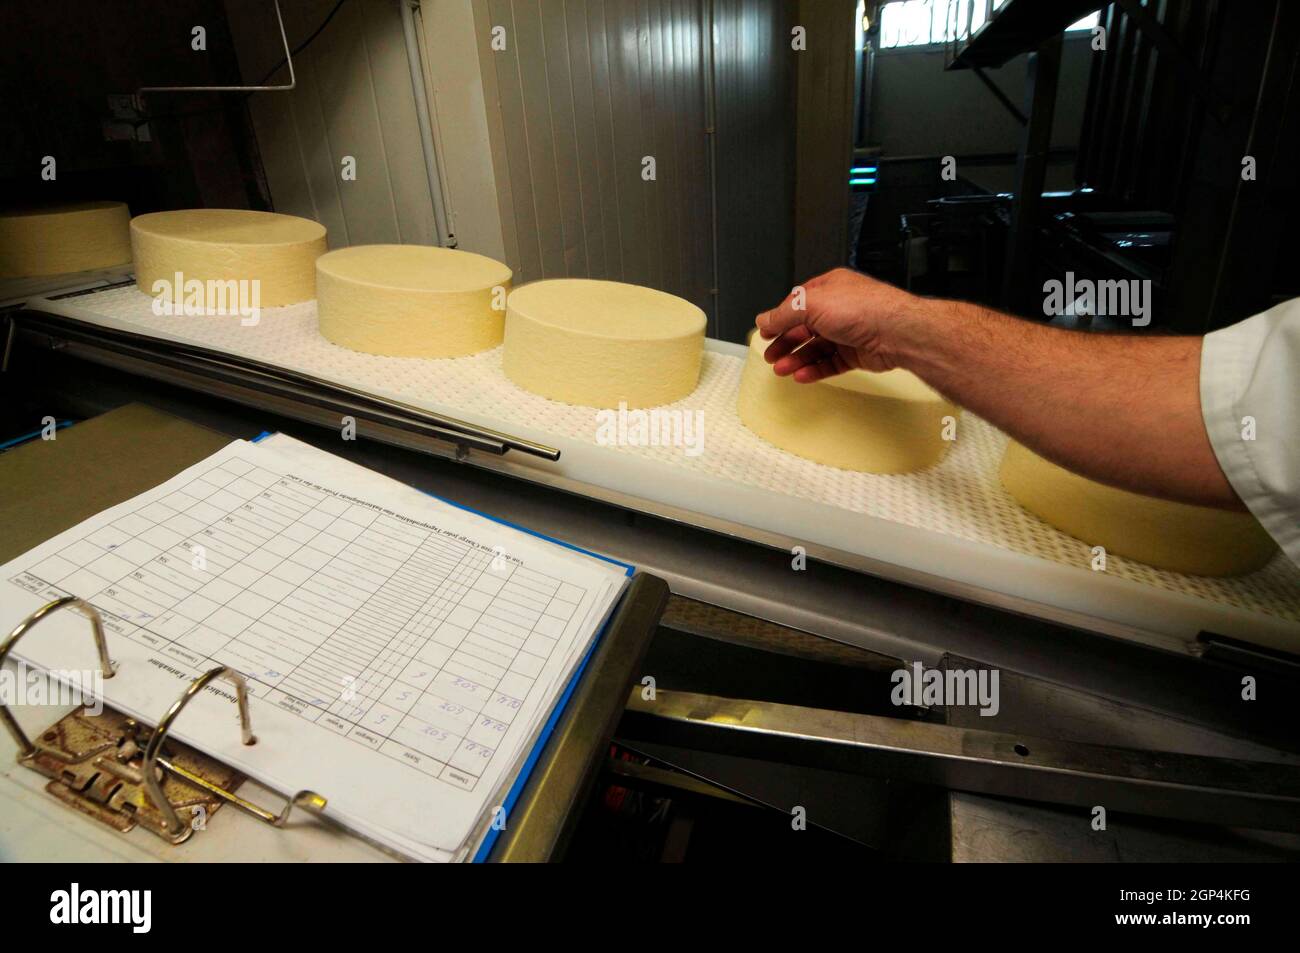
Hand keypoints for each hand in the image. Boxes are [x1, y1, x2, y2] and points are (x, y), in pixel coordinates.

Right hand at [755, 268, 919, 380]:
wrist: (898, 333)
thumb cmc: (865, 309)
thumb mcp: (812, 304)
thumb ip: (784, 314)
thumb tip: (764, 319)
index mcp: (829, 288)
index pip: (796, 304)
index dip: (779, 318)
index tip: (765, 332)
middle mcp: (839, 308)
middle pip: (804, 328)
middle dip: (786, 343)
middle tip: (771, 355)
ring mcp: (848, 332)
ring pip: (816, 348)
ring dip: (797, 359)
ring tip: (782, 369)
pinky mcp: (856, 353)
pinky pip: (830, 363)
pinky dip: (815, 369)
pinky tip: (802, 375)